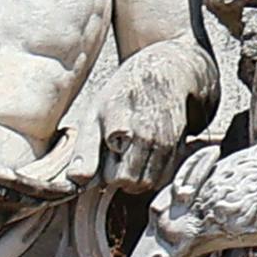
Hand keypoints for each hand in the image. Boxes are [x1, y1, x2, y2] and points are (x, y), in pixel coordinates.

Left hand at [97, 36, 209, 185]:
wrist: (165, 73)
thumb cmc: (123, 94)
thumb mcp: (94, 113)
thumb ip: (84, 149)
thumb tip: (76, 181)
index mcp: (120, 126)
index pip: (110, 176)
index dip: (102, 172)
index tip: (103, 155)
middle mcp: (146, 136)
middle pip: (129, 182)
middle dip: (119, 176)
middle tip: (116, 155)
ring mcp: (166, 143)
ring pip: (147, 183)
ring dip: (136, 177)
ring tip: (130, 154)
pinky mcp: (180, 147)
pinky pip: (164, 177)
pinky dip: (153, 172)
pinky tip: (146, 153)